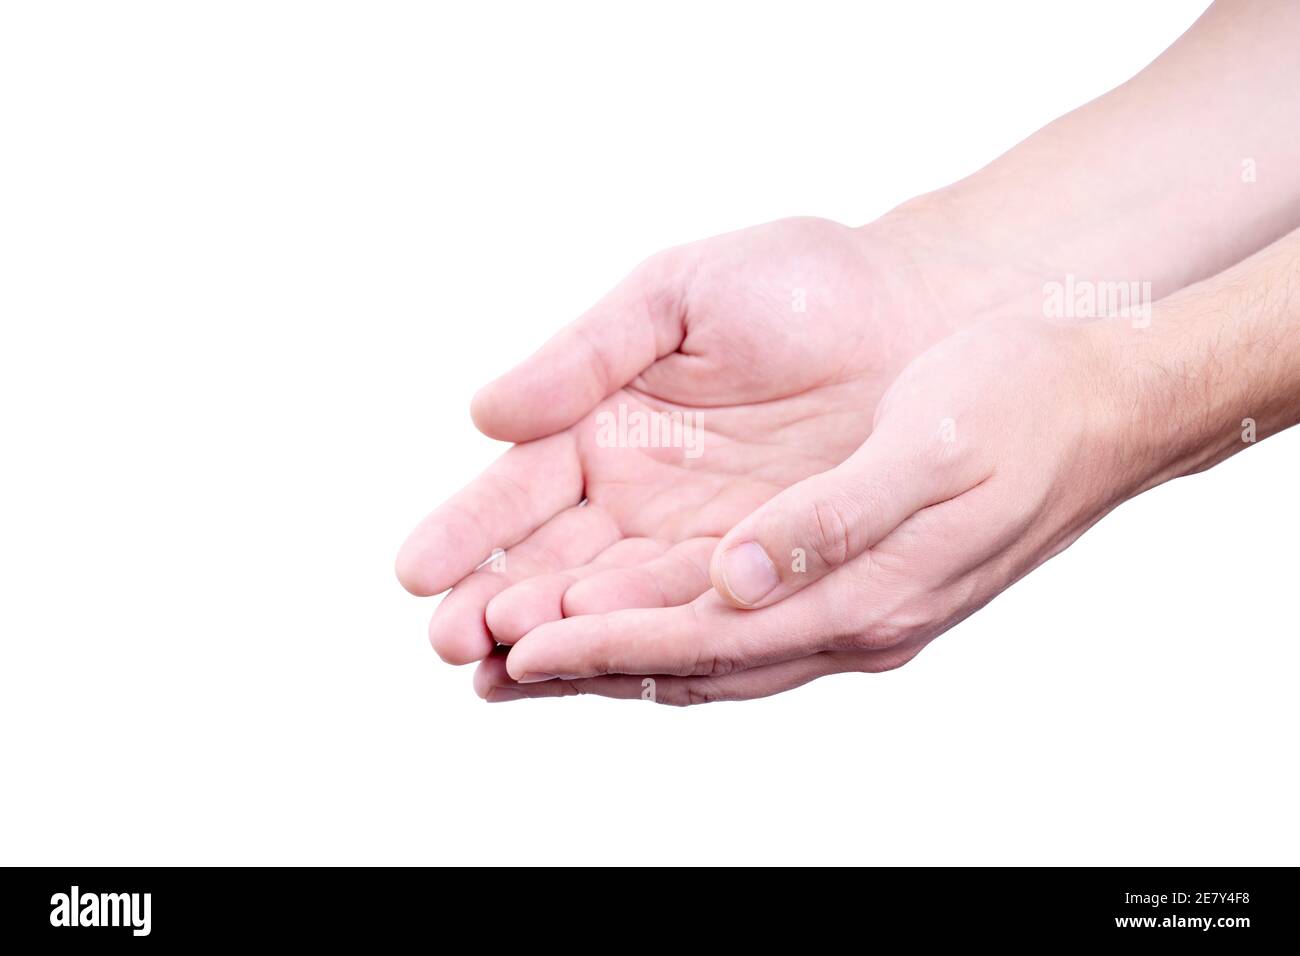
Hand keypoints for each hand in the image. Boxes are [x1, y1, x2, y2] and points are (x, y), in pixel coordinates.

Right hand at [396, 215, 1034, 664]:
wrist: (923, 316)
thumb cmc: (801, 284)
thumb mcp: (678, 297)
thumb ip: (584, 354)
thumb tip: (484, 414)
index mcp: (605, 422)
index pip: (521, 489)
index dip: (469, 530)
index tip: (414, 571)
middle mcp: (640, 498)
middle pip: (552, 564)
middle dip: (495, 603)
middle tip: (448, 641)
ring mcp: (699, 543)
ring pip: (612, 606)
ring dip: (553, 641)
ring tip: (496, 672)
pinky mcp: (762, 575)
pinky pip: (697, 623)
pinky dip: (644, 652)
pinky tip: (589, 678)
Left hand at [487, 315, 1131, 702]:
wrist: (1102, 398)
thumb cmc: (1021, 401)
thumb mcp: (931, 449)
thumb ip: (829, 521)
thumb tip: (733, 575)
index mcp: (863, 595)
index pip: (704, 637)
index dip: (604, 640)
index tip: (516, 643)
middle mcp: (849, 620)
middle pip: (691, 663)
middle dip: (586, 664)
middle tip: (481, 664)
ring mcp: (853, 607)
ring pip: (708, 652)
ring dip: (615, 654)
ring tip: (521, 654)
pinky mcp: (854, 582)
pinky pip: (740, 624)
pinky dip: (669, 627)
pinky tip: (627, 613)